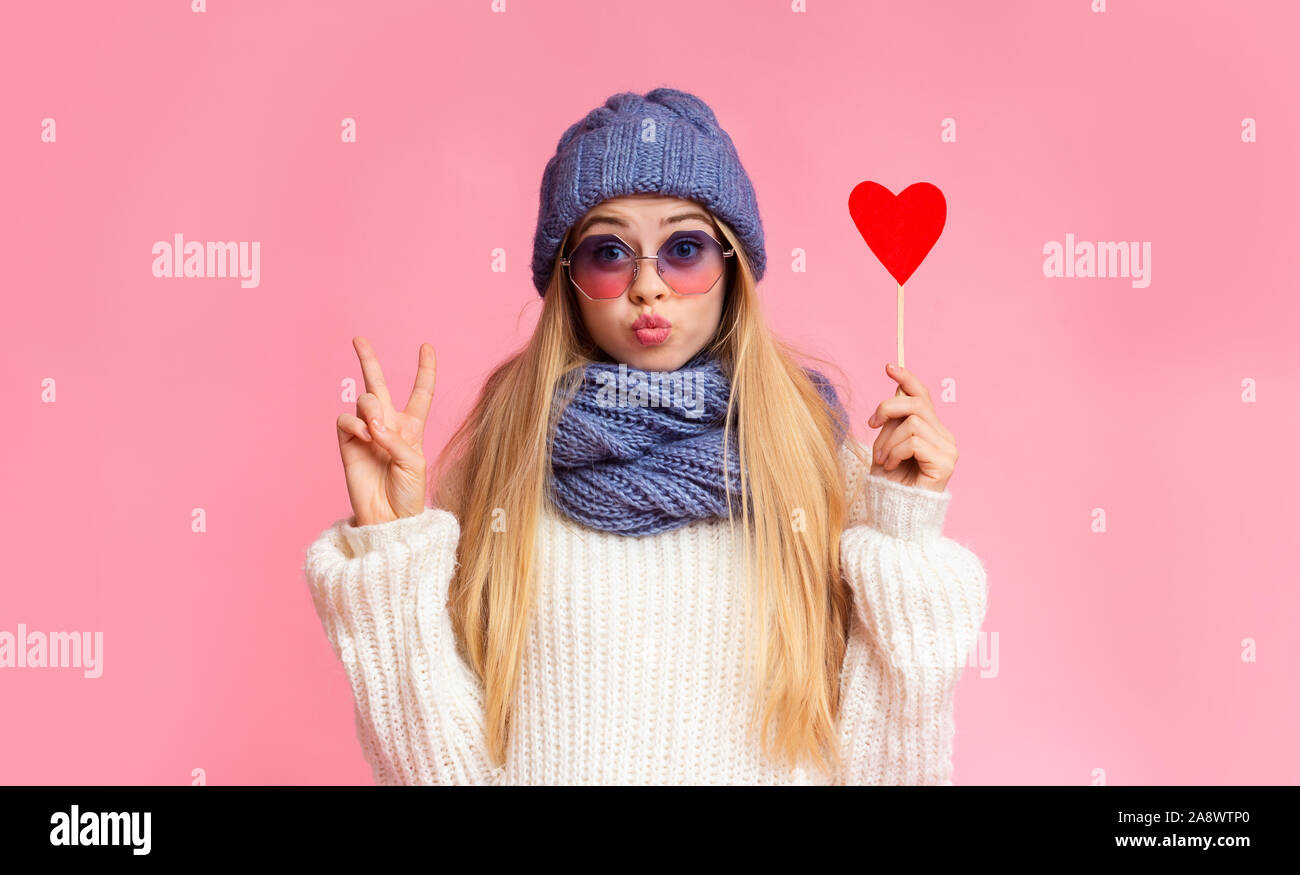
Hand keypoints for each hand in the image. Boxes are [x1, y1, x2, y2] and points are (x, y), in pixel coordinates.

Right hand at [335, 336, 435, 525]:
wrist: (388, 519)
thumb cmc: (408, 493)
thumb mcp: (414, 464)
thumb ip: (395, 439)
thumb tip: (372, 424)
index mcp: (412, 427)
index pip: (421, 392)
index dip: (425, 370)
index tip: (426, 346)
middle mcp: (388, 424)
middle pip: (378, 384)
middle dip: (368, 360)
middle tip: (359, 339)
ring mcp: (366, 432)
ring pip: (363, 399)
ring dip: (370, 408)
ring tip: (375, 430)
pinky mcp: (348, 443)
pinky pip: (345, 419)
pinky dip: (354, 424)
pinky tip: (363, 436)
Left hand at [866, 362, 956, 491]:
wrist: (894, 514)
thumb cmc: (888, 482)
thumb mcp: (885, 444)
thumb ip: (893, 420)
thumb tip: (896, 390)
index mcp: (930, 429)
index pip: (922, 395)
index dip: (907, 378)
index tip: (888, 366)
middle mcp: (943, 436)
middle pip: (916, 403)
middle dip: (887, 408)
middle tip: (871, 424)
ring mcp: (948, 449)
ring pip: (912, 422)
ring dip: (888, 440)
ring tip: (883, 460)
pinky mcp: (945, 463)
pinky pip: (914, 441)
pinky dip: (895, 452)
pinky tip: (891, 466)